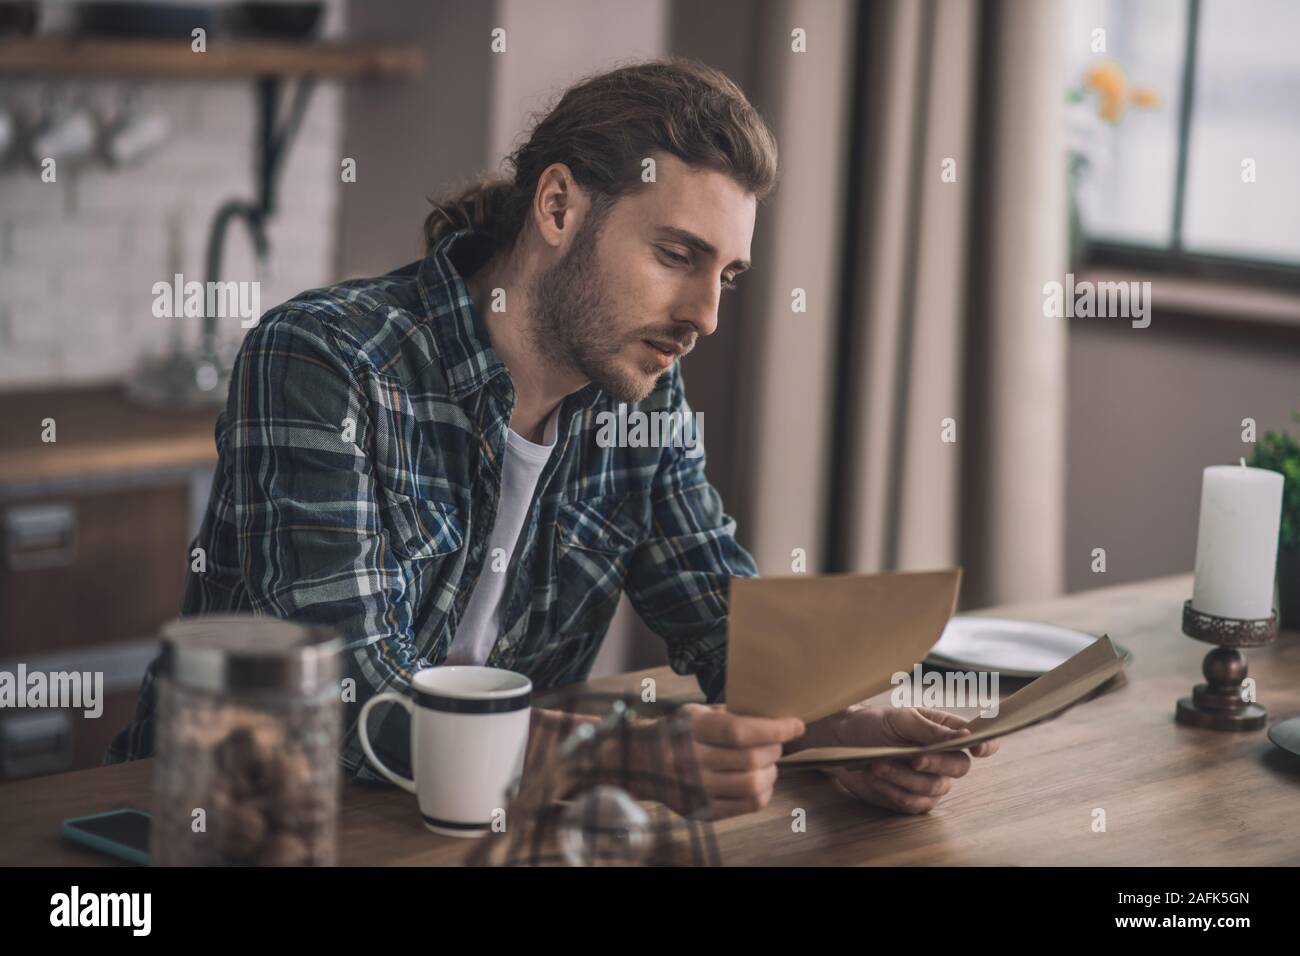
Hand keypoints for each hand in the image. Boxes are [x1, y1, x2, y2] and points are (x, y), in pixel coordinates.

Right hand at [675, 703, 804, 819]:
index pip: (740, 731)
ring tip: (768, 763)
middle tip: (776, 743)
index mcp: (691, 729)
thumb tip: (772, 716)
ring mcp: (696, 789)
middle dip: (774, 749)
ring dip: (771, 772)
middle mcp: (691, 760)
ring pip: (752, 785)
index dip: (774, 729)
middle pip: (750, 759)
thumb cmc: (676, 732)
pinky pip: (746, 806)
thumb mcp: (695, 712)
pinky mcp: (701, 810)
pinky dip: (762, 792)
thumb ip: (730, 714)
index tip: (796, 725)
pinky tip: (760, 782)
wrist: (639, 762)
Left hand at [822, 705, 998, 814]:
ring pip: (934, 788)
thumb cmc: (873, 722)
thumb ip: (931, 729)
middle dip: (935, 764)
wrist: (843, 741)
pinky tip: (876, 777)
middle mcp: (943, 758)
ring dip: (905, 778)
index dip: (985, 746)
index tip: (977, 748)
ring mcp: (929, 781)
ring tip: (877, 764)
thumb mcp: (901, 719)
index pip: (978, 741)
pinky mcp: (911, 799)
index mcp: (946, 732)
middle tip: (913, 758)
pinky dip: (894, 791)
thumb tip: (966, 735)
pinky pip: (914, 803)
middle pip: (959, 768)